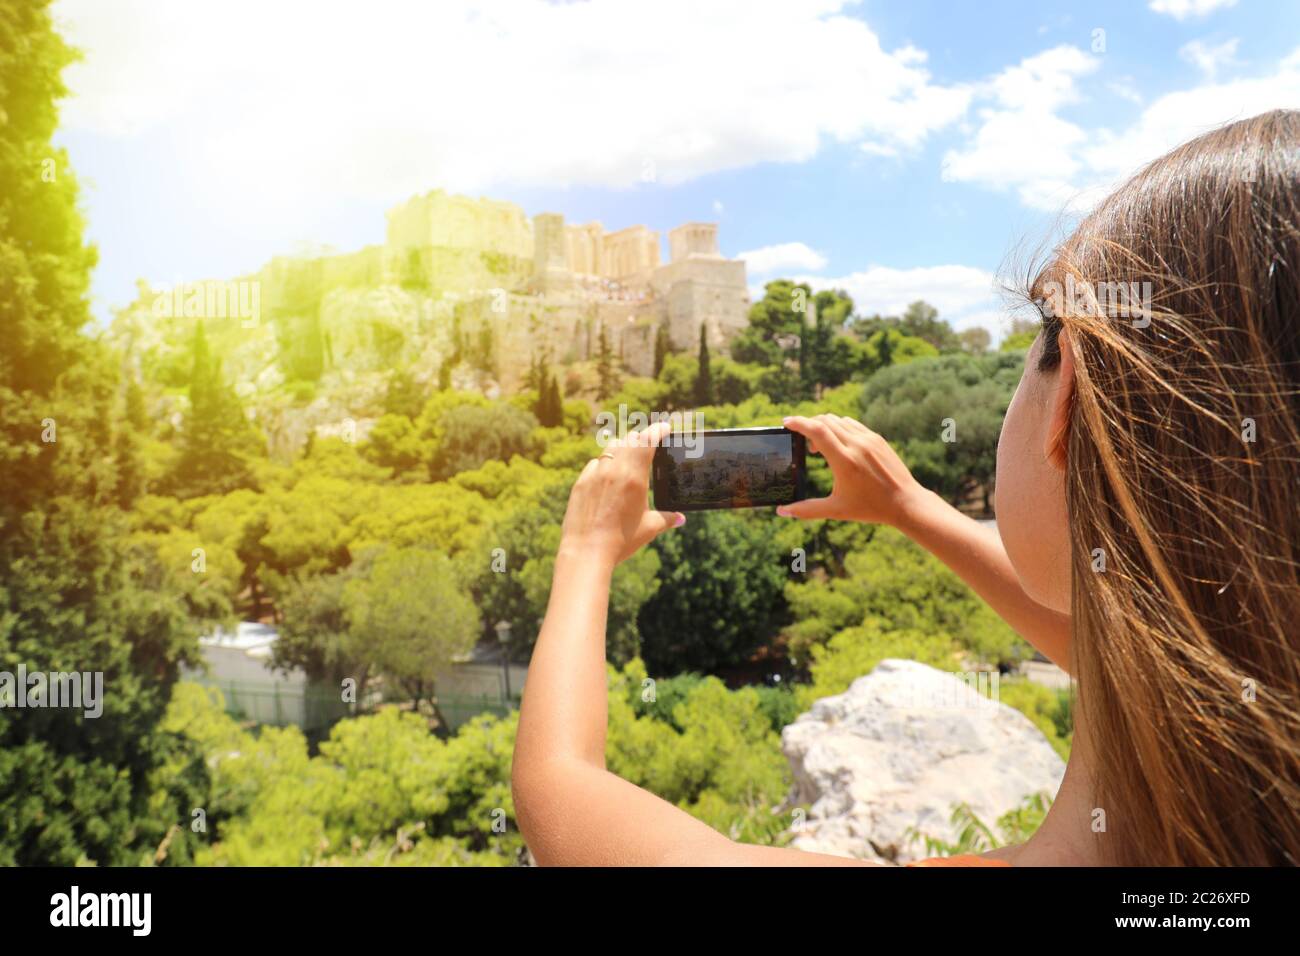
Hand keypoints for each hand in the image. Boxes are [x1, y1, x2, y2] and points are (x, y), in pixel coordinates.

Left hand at [558, 421, 684, 568]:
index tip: (665, 427)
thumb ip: (667, 519)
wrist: (586, 552)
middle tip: (649, 441)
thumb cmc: (621, 541)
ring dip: (623, 446)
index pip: (648, 440)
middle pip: (629, 439)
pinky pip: (595, 464)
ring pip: (610, 448)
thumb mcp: (649, 528)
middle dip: (641, 437)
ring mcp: (594, 474)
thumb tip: (680, 518)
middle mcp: (613, 470)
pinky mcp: (580, 483)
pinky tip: (608, 473)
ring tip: (630, 453)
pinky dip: (605, 463)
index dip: (658, 430)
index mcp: (634, 477)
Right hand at [777, 414, 928, 525]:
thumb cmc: (870, 508)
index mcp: (844, 460)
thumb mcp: (836, 510)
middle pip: (825, 420)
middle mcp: (857, 445)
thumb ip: (807, 510)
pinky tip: (837, 443)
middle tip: (803, 441)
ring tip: (819, 446)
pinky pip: (852, 424)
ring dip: (824, 425)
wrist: (905, 502)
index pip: (817, 430)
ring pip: (839, 420)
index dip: (799, 423)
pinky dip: (839, 427)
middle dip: (809, 425)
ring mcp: (869, 439)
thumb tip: (782, 512)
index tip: (786, 422)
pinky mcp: (877, 438)